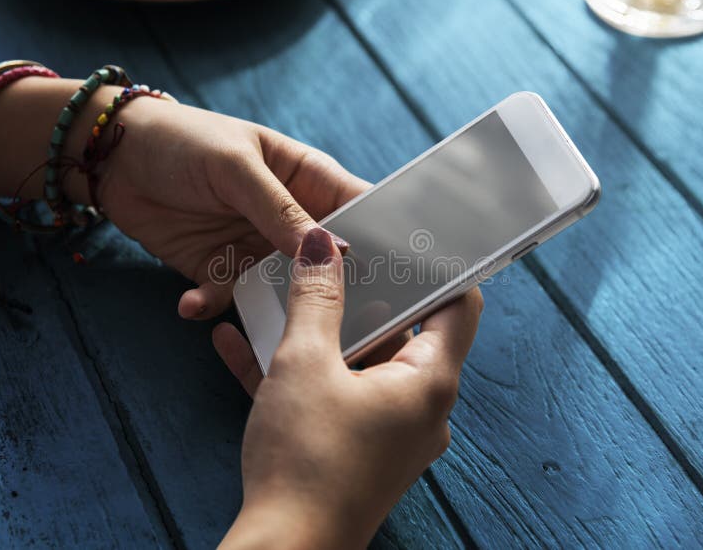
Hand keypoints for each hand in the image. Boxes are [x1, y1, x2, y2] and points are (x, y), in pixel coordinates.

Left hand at [96, 98, 361, 319]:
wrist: (113, 157)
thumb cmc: (182, 140)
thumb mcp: (235, 167)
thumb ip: (278, 208)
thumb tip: (326, 248)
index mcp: (306, 179)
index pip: (359, 207)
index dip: (379, 238)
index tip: (393, 274)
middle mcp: (290, 218)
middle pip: (327, 260)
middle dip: (330, 286)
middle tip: (333, 316)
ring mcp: (256, 247)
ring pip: (283, 289)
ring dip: (272, 306)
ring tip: (263, 325)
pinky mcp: (220, 269)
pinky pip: (229, 296)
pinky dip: (212, 303)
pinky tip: (191, 304)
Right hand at [215, 228, 482, 548]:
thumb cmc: (305, 461)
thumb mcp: (304, 364)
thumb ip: (316, 299)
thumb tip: (323, 245)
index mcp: (428, 382)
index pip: (459, 306)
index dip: (439, 267)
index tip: (410, 240)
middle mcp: (420, 408)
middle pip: (404, 332)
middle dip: (364, 296)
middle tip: (333, 260)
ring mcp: (390, 433)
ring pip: (361, 364)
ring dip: (320, 334)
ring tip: (281, 298)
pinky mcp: (358, 451)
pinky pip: (334, 396)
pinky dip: (302, 372)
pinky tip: (243, 346)